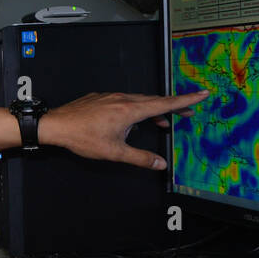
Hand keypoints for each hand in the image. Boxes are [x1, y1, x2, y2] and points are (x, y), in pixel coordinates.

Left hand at [40, 90, 208, 169]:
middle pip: (155, 100)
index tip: (202, 94)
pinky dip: (136, 108)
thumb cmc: (82, 137)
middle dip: (173, 106)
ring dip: (153, 110)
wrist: (56, 125)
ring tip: (162, 122)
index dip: (186, 100)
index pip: (165, 104)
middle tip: (188, 111)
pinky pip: (125, 100)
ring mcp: (111, 97)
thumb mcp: (115, 152)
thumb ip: (140, 158)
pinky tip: (132, 120)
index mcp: (130, 110)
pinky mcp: (101, 98)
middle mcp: (122, 99)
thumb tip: (160, 164)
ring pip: (139, 100)